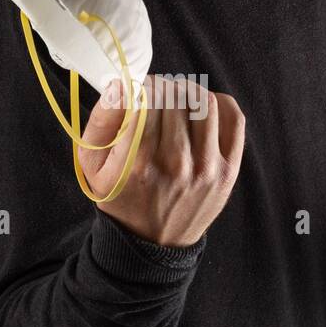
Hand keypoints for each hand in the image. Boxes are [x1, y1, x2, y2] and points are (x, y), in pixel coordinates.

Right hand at [78, 73, 245, 247]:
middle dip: (161, 87)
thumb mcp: (92, 165)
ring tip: (176, 98)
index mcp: (137, 163)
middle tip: (154, 94)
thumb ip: (101, 120)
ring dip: (188, 91)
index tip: (137, 90)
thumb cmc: (120, 197)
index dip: (140, 86)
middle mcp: (175, 165)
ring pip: (204, 102)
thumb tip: (122, 84)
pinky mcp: (228, 170)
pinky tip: (202, 108)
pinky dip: (219, 102)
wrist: (152, 243)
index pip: (145, 99)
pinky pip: (233, 118)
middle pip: (174, 98)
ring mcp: (206, 168)